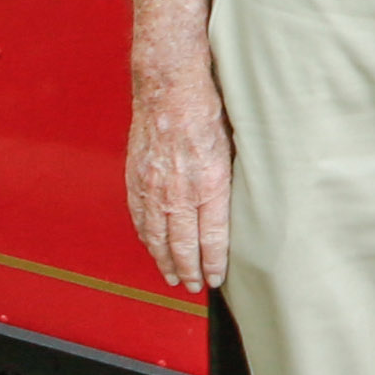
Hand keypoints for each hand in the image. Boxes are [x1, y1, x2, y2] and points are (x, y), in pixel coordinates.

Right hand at [123, 65, 235, 292]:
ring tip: (173, 277)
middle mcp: (179, 191)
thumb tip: (239, 208)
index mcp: (209, 185)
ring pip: (158, 237)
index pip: (212, 238)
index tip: (216, 278)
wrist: (168, 88)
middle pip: (183, 245)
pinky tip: (152, 247)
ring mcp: (153, 187)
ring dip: (165, 261)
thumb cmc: (206, 111)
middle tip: (194, 286)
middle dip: (190, 271)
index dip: (213, 263)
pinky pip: (140, 218)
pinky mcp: (136, 179)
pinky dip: (147, 238)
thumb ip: (230, 183)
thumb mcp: (233, 148)